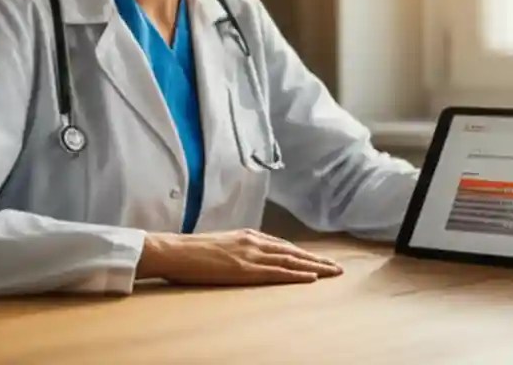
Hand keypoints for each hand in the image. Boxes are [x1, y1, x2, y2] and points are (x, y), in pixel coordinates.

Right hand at [137, 229, 343, 284]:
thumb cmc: (193, 251)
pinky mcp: (244, 269)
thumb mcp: (222, 244)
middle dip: (317, 260)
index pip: (284, 246)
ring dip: (314, 267)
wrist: (175, 251)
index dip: (304, 254)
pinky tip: (311, 277)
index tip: (320, 260)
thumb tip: (251, 256)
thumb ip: (240, 248)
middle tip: (338, 268)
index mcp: (249, 236)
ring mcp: (250, 255)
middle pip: (293, 252)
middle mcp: (254, 242)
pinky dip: (296, 275)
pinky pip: (276, 273)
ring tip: (333, 273)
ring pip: (290, 262)